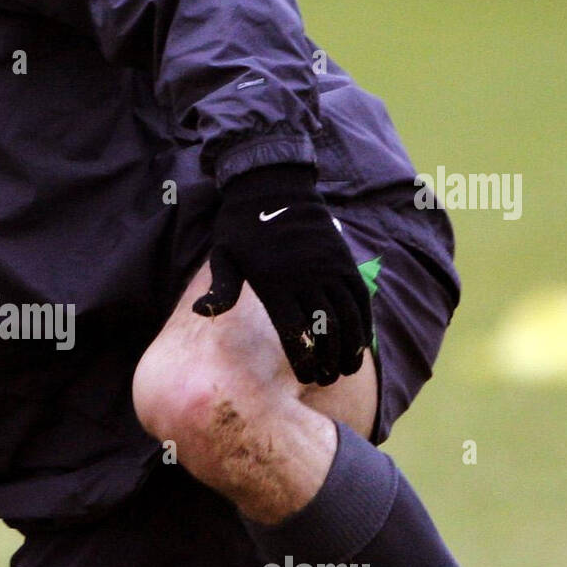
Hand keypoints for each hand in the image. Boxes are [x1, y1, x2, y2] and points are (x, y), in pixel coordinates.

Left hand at [192, 163, 371, 385]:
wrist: (272, 185)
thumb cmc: (241, 227)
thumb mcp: (223, 256)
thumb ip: (221, 289)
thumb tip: (202, 313)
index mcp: (273, 282)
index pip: (295, 331)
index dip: (305, 359)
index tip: (308, 378)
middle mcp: (305, 276)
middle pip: (325, 329)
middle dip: (328, 360)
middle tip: (325, 381)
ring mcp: (328, 267)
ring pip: (347, 316)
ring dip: (350, 347)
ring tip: (345, 369)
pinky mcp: (343, 260)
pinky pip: (359, 297)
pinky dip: (364, 322)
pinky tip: (361, 343)